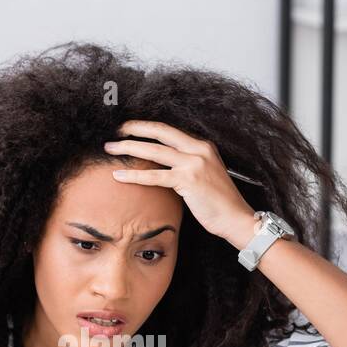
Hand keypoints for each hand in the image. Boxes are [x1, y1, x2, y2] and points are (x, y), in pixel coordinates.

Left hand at [103, 119, 254, 243]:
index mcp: (203, 146)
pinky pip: (155, 176)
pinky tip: (118, 176)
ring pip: (153, 151)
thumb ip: (187, 166)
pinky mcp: (188, 180)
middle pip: (160, 132)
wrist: (236, 218)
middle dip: (134, 129)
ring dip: (128, 148)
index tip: (130, 129)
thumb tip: (162, 166)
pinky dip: (134, 176)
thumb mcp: (205, 175)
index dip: (148, 127)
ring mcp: (194, 163)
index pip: (170, 130)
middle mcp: (199, 149)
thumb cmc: (220, 203)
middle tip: (115, 131)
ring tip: (109, 149)